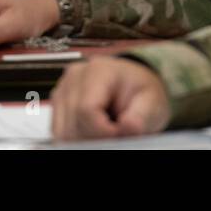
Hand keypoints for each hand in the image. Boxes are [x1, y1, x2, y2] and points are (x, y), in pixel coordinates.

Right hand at [50, 58, 170, 140]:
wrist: (133, 86)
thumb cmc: (140, 91)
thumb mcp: (152, 102)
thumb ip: (141, 116)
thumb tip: (129, 127)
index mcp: (98, 70)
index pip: (86, 109)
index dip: (103, 131)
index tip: (119, 135)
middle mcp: (75, 77)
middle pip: (73, 123)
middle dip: (95, 139)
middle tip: (117, 137)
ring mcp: (63, 90)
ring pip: (63, 132)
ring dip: (85, 141)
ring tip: (107, 133)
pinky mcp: (58, 105)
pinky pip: (60, 133)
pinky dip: (77, 139)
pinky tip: (95, 133)